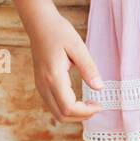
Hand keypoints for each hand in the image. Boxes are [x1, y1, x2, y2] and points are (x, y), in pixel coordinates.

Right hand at [28, 7, 105, 124]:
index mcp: (53, 77)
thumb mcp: (78, 46)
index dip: (86, 112)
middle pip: (61, 116)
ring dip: (73, 114)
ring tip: (89, 105)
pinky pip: (53, 105)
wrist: (39, 24)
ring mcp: (40, 86)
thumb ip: (88, 68)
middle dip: (81, 116)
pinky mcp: (40, 84)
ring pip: (56, 113)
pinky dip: (66, 108)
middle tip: (96, 107)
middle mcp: (44, 85)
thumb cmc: (59, 32)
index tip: (100, 104)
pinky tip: (78, 99)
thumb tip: (100, 88)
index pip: (68, 107)